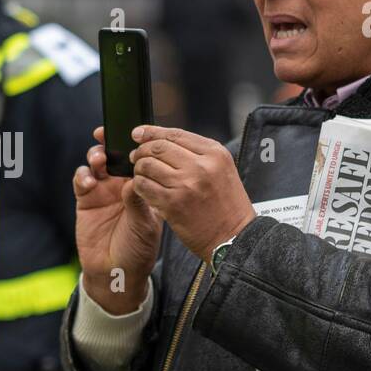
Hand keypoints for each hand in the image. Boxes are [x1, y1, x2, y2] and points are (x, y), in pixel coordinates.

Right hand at [73, 126, 161, 313]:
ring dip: (96, 156)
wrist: (116, 273)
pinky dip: (83, 175)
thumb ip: (138, 201)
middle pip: (115, 154)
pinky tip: (88, 181)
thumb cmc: (138, 250)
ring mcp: (103, 190)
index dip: (134, 144)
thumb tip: (134, 178)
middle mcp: (122, 184)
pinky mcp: (85, 199)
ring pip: (97, 162)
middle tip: (106, 134)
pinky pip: (81, 179)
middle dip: (110, 141)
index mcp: (143, 186)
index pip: (140, 158)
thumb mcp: (145, 225)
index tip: (132, 132)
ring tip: (99, 160)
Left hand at [129, 125, 256, 260]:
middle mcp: (201, 166)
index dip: (152, 132)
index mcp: (215, 153)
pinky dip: (138, 185)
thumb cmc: (227, 206)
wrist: (234, 238)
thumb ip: (198, 154)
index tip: (138, 133)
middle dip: (142, 151)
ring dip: (139, 169)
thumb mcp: (222, 170)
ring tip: (140, 174)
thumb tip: (163, 140)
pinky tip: (142, 188)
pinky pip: (144, 186)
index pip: (175, 134)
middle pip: (158, 147)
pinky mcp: (172, 203)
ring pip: (147, 165)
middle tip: (136, 156)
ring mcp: (186, 184)